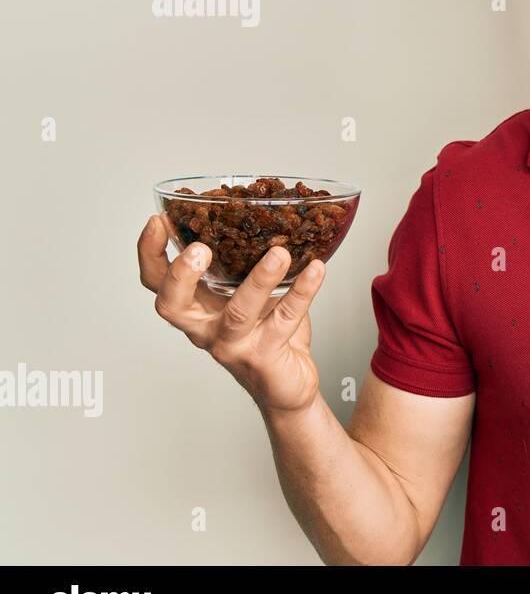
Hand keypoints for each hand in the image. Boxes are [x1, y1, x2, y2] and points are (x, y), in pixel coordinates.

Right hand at [138, 214, 325, 413]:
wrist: (286, 384)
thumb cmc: (265, 332)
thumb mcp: (247, 292)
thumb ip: (246, 260)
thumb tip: (265, 208)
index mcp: (196, 306)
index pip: (156, 281)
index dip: (150, 253)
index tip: (157, 221)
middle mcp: (205, 327)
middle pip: (174, 305)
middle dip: (182, 275)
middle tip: (200, 248)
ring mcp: (233, 344)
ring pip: (238, 312)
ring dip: (259, 279)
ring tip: (279, 252)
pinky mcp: (264, 356)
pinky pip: (285, 320)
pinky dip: (302, 291)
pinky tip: (316, 270)